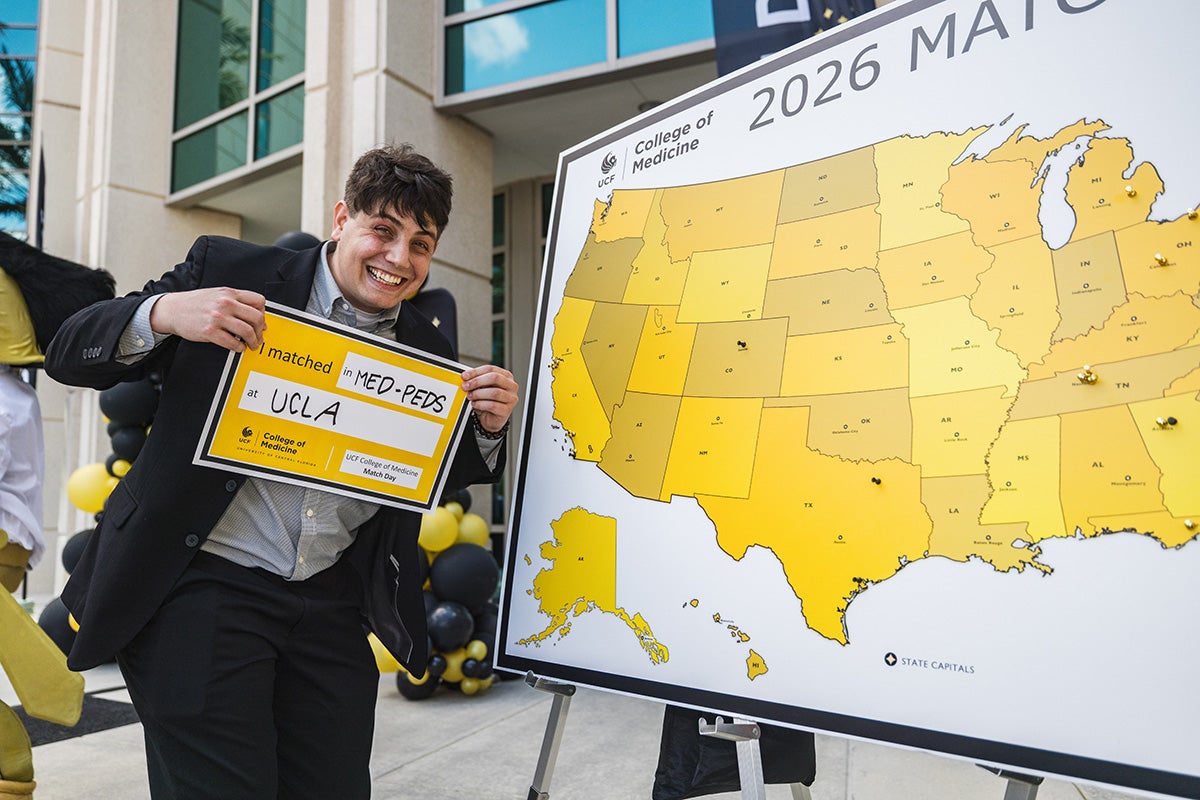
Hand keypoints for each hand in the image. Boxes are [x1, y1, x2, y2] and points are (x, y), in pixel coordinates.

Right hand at [150, 288, 266, 351]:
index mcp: (229, 293)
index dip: (264, 313)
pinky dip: (239, 347)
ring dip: (253, 341)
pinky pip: (233, 343)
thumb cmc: (195, 303)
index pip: (259, 301)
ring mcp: (217, 317)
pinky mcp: (210, 331)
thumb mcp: (217, 294)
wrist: (172, 309)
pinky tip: (238, 347)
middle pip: (257, 318)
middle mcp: (225, 303)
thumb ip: (236, 301)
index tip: (261, 322)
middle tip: (259, 337)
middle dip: (261, 331)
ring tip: (251, 345)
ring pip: (247, 331)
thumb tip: (255, 315)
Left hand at [461, 365, 518, 432]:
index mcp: (506, 376)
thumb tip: (466, 377)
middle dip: (477, 381)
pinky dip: (480, 404)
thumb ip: (477, 381)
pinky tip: (475, 404)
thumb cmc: (488, 401)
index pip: (491, 369)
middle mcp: (511, 386)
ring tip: (470, 396)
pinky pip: (492, 405)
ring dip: (478, 394)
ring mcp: (511, 399)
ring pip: (494, 392)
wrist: (491, 419)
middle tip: (466, 386)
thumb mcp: (483, 388)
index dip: (476, 372)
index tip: (465, 376)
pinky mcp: (507, 410)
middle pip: (495, 378)